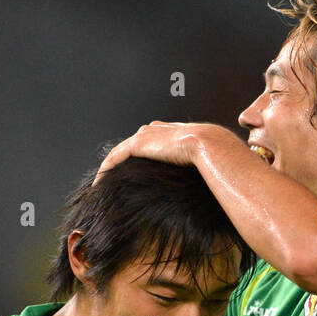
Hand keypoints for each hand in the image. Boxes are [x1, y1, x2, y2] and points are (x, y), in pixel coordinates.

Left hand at [94, 122, 221, 182]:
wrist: (211, 145)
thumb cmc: (217, 157)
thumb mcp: (209, 162)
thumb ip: (203, 168)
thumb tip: (211, 185)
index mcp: (172, 132)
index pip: (151, 142)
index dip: (142, 157)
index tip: (135, 174)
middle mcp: (156, 130)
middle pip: (132, 146)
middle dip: (122, 163)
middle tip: (113, 181)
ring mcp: (146, 135)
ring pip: (120, 152)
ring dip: (110, 168)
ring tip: (102, 184)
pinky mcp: (137, 145)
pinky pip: (115, 158)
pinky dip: (105, 170)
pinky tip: (99, 184)